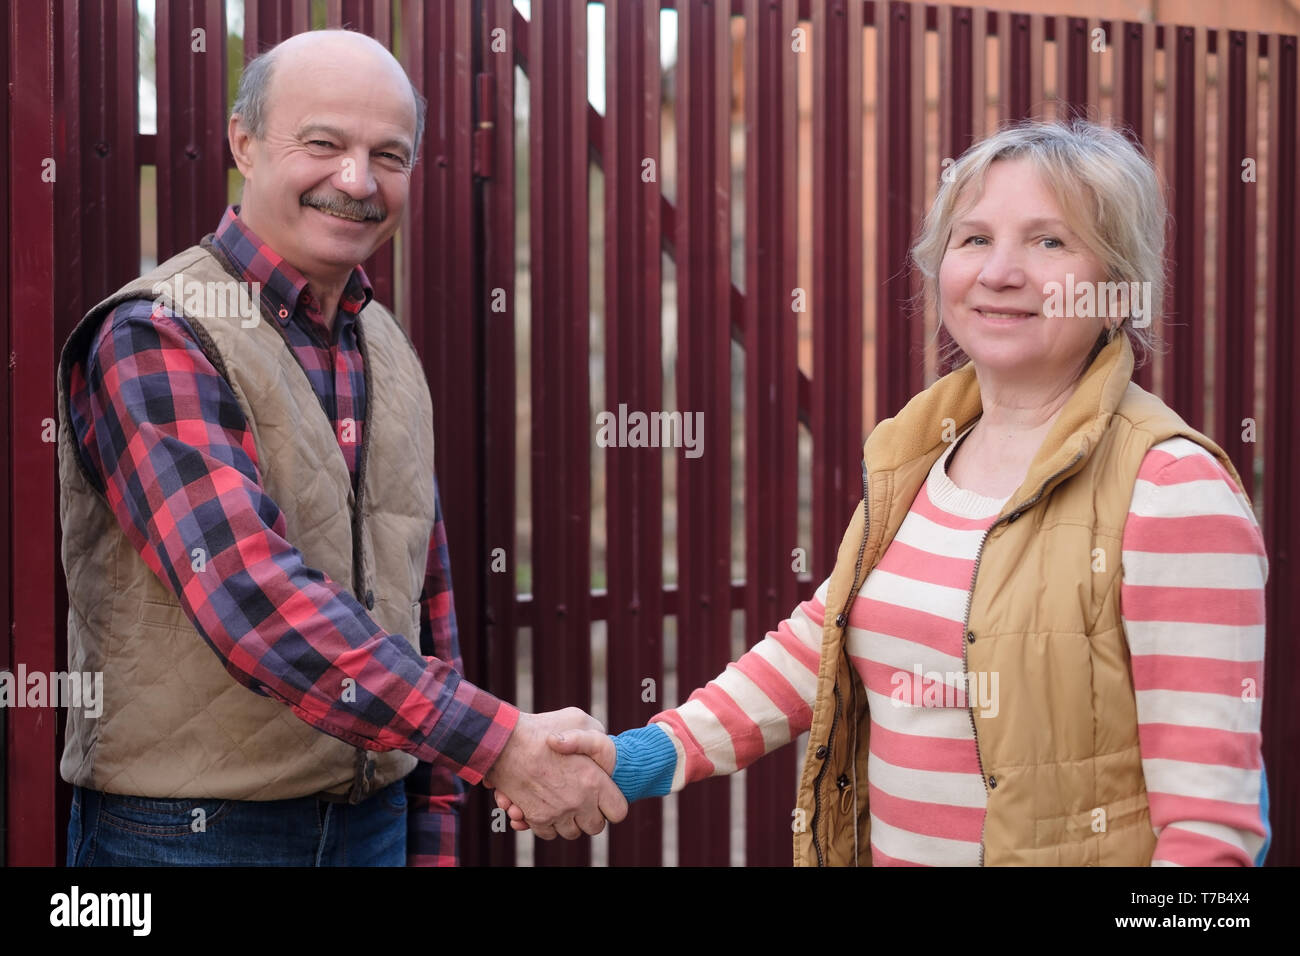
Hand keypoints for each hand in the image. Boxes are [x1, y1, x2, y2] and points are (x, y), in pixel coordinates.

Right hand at [482, 708, 625, 839]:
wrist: (502, 741)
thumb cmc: (541, 727)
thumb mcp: (577, 718)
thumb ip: (594, 733)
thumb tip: (600, 746)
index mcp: (595, 781)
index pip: (618, 811)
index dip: (612, 804)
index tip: (604, 796)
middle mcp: (578, 802)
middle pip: (595, 827)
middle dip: (590, 815)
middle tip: (582, 800)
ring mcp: (557, 813)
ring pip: (571, 832)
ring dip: (568, 821)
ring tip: (562, 801)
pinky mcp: (536, 818)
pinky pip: (549, 833)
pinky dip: (547, 824)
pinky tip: (544, 805)